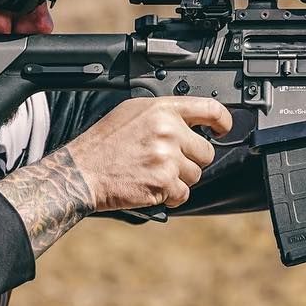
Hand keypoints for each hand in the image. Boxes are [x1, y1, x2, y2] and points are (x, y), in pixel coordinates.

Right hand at [66, 96, 233, 210]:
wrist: (82, 172)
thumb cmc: (104, 143)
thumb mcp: (133, 113)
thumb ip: (164, 114)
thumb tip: (192, 122)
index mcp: (162, 109)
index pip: (211, 109)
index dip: (223, 121)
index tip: (222, 129)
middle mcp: (168, 132)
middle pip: (206, 151)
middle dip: (190, 159)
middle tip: (166, 161)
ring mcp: (167, 159)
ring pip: (195, 174)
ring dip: (179, 179)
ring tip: (153, 173)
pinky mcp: (164, 184)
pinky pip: (183, 193)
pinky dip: (171, 196)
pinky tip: (152, 187)